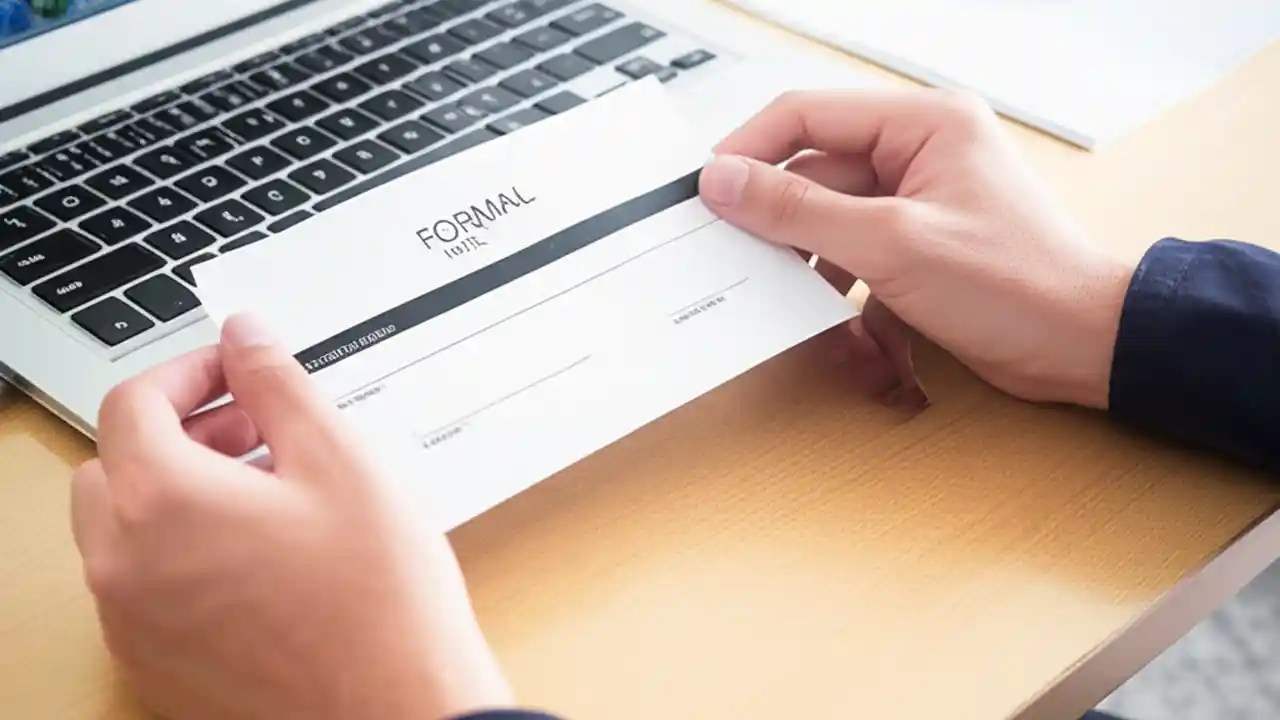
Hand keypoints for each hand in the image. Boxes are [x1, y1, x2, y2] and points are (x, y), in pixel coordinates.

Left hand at [71, 315, 510, 719]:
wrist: (397, 712)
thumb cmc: (377, 603)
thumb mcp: (340, 460)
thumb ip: (278, 384)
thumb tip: (245, 340)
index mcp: (161, 503)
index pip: (134, 402)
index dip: (189, 370)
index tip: (234, 369)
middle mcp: (126, 567)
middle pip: (114, 465)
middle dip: (177, 433)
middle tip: (251, 430)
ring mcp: (134, 625)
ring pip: (124, 530)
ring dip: (176, 493)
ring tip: (265, 495)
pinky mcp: (156, 667)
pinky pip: (143, 588)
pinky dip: (180, 555)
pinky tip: (259, 558)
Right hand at [699, 89, 1134, 408]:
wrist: (1084, 348)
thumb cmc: (1018, 284)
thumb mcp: (890, 243)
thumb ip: (798, 209)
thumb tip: (726, 181)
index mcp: (922, 124)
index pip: (808, 116)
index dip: (751, 151)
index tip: (707, 190)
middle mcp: (919, 153)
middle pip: (815, 178)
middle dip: (787, 232)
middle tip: (747, 264)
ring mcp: (919, 203)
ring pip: (831, 228)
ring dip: (819, 277)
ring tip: (822, 315)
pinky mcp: (920, 248)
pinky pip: (857, 262)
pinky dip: (850, 303)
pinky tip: (867, 342)